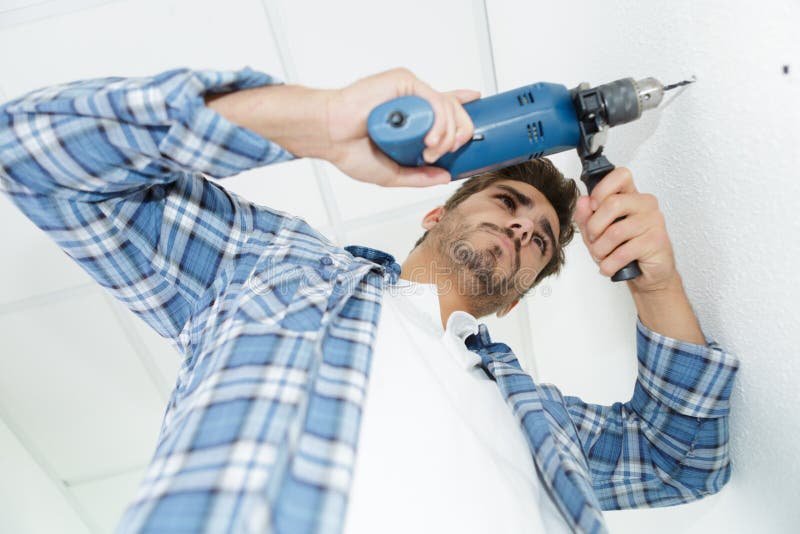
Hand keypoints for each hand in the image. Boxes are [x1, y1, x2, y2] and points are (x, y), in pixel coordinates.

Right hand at [322, 68, 479, 186]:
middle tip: (444, 153)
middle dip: (459, 135)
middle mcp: (412, 100)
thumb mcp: (392, 173)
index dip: (461, 105)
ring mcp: (409, 90)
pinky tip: (431, 139)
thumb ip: (418, 176)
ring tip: (432, 151)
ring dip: (448, 134)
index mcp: (410, 116)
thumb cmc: (350, 150)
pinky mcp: (404, 82)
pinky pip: (434, 99)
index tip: (475, 101)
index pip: (443, 107)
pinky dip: (439, 122)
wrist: (329, 135)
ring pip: (448, 107)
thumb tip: (445, 176)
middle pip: (453, 111)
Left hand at [573, 167, 678, 293]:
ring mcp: (653, 221)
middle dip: (594, 227)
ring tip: (602, 257)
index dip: (601, 189)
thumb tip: (583, 201)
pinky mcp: (657, 241)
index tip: (593, 205)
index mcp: (631, 196)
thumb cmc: (623, 251)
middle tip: (594, 240)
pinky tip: (610, 267)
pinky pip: (623, 252)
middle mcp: (645, 204)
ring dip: (600, 250)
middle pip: (612, 204)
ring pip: (615, 232)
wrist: (646, 275)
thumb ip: (586, 217)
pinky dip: (609, 264)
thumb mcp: (597, 233)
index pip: (620, 175)